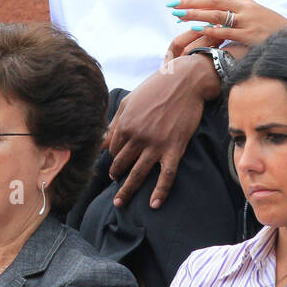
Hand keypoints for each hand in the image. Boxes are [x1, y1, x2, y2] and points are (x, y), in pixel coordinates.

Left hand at [103, 54, 218, 209]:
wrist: (186, 81)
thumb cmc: (156, 88)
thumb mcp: (130, 102)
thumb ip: (115, 122)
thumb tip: (101, 141)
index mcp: (125, 125)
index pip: (113, 150)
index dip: (113, 158)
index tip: (116, 163)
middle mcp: (138, 137)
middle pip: (121, 164)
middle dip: (116, 175)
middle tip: (116, 181)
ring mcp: (157, 145)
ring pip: (138, 174)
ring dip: (127, 191)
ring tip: (119, 203)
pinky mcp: (175, 149)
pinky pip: (166, 175)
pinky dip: (160, 191)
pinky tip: (154, 204)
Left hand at [166, 0, 286, 52]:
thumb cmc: (274, 32)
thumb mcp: (257, 18)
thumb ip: (240, 17)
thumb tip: (220, 19)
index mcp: (245, 4)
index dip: (196, 0)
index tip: (179, 3)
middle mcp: (245, 10)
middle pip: (213, 3)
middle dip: (191, 5)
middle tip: (172, 7)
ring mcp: (247, 23)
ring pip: (216, 16)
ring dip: (196, 15)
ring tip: (179, 17)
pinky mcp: (250, 37)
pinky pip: (226, 32)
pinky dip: (211, 30)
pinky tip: (198, 30)